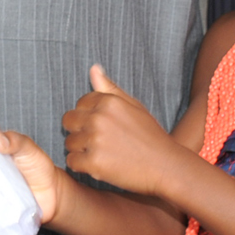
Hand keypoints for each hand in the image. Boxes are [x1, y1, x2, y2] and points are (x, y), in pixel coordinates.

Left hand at [61, 66, 180, 197]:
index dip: (89, 116)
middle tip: (98, 141)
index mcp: (108, 101)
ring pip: (69, 142)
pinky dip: (81, 166)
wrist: (166, 166)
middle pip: (69, 121)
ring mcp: (96, 140)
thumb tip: (93, 68)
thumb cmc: (150, 136)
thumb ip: (110, 88)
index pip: (80, 103)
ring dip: (80, 150)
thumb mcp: (133, 106)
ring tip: (102, 154)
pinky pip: (71, 162)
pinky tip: (98, 166)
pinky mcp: (94, 163)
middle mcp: (99, 118)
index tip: (103, 127)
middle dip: (79, 131)